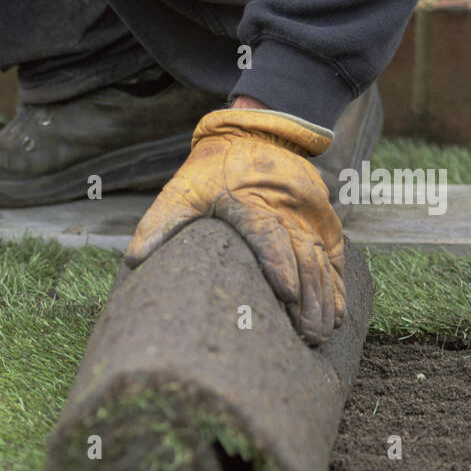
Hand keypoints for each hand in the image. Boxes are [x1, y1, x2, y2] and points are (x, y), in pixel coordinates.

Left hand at [124, 107, 343, 345]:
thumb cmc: (210, 171)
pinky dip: (336, 284)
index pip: (266, 233)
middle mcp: (284, 206)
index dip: (278, 263)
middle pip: (300, 254)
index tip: (286, 294)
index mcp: (246, 200)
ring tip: (319, 335)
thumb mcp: (180, 191)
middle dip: (307, 298)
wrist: (255, 134)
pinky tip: (336, 314)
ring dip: (323, 298)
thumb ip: (159, 223)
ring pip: (320, 258)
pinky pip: (333, 254)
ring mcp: (307, 213)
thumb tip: (134, 260)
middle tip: (306, 336)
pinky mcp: (322, 218)